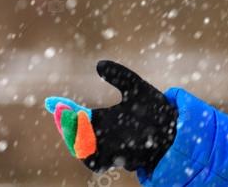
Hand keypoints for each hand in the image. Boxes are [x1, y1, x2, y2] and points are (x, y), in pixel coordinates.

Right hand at [44, 60, 177, 172]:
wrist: (175, 128)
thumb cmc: (155, 108)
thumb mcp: (137, 88)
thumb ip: (120, 76)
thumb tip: (98, 63)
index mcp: (102, 118)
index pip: (76, 115)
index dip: (63, 109)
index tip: (52, 102)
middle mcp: (102, 135)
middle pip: (74, 134)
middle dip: (68, 127)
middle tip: (70, 117)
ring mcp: (109, 149)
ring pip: (83, 151)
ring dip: (79, 143)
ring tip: (83, 133)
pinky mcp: (119, 160)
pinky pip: (98, 163)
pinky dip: (94, 158)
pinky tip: (97, 147)